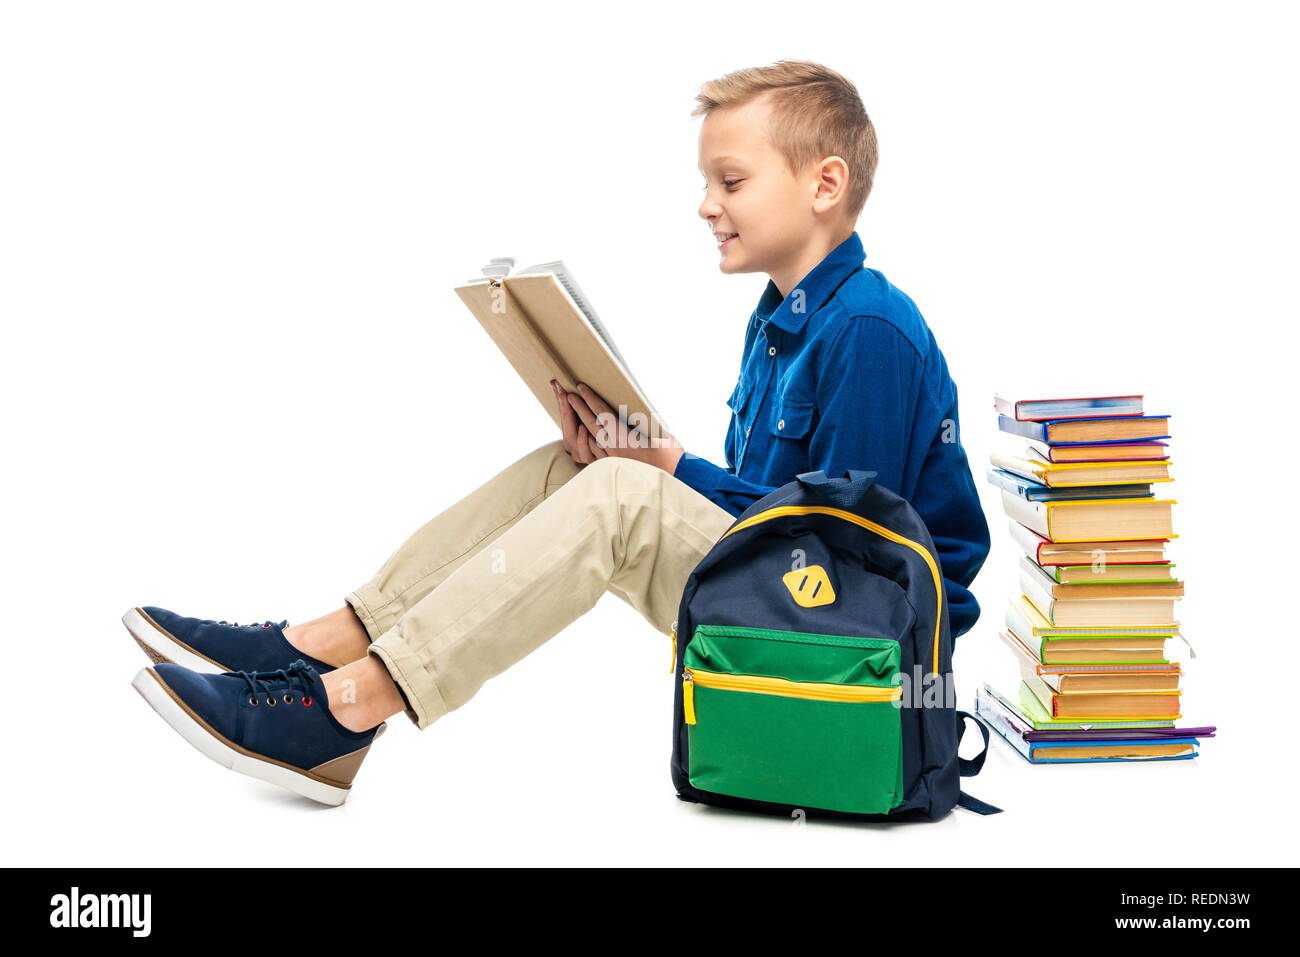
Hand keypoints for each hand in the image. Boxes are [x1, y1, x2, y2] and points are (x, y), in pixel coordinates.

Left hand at [551, 379, 684, 472]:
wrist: (672, 479)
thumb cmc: (669, 455)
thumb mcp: (657, 431)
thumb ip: (642, 420)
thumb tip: (633, 409)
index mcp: (622, 436)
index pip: (601, 413)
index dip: (590, 399)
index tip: (581, 387)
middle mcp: (613, 448)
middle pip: (591, 424)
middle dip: (579, 409)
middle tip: (569, 396)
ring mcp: (612, 459)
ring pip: (591, 439)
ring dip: (581, 425)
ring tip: (574, 413)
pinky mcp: (614, 467)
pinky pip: (595, 453)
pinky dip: (588, 442)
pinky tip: (585, 436)